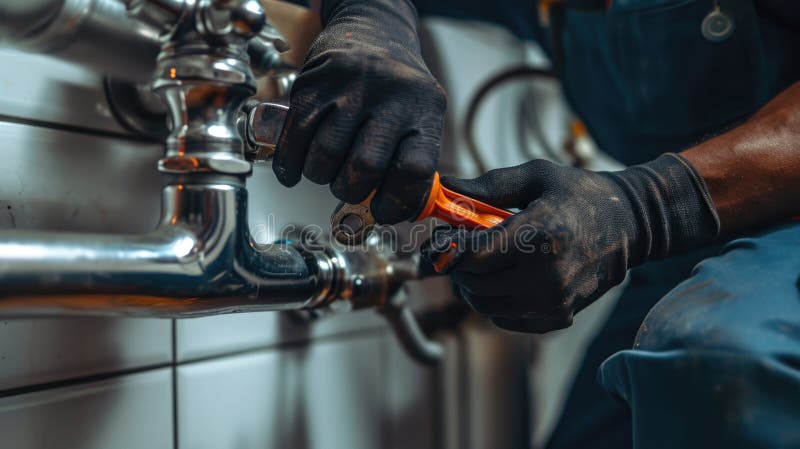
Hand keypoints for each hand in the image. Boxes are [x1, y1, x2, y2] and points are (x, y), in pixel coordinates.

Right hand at [273, 0, 445, 223]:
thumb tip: (394, 212)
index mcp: (424, 111)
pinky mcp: (314, 83)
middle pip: (364, 167)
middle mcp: (391, 96)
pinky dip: (290, 164)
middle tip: (349, 186)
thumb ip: (411, 161)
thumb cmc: (398, 88)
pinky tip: (294, 170)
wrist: (373, 31)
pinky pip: (295, 137)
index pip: (415, 169)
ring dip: (321, 176)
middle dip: (350, 190)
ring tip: (327, 170)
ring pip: (326, 155)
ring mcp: (350, 87)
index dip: (396, 201)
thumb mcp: (422, 116)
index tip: (382, 211)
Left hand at [421, 155, 718, 332]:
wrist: (629, 225)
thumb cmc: (578, 194)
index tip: (443, 237)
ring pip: (484, 306)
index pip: (473, 257)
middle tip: (458, 247)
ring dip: (472, 286)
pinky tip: (502, 278)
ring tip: (480, 262)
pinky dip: (493, 301)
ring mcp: (553, 302)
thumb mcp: (535, 176)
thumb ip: (487, 185)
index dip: (448, 249)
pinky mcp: (558, 317)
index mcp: (540, 235)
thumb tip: (443, 185)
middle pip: (473, 284)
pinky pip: (504, 318)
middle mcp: (546, 275)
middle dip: (457, 265)